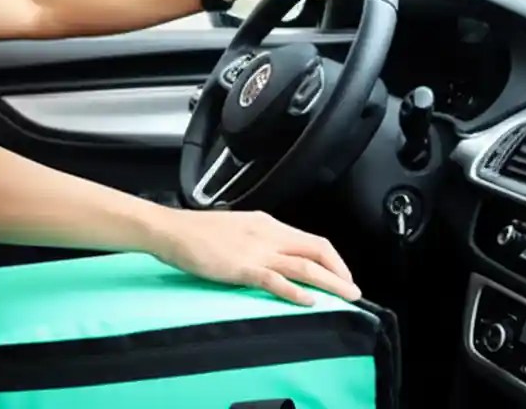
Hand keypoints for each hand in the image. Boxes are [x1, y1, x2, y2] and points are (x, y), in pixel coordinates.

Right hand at [146, 208, 361, 305]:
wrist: (171, 230)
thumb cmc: (196, 232)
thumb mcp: (236, 229)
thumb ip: (257, 240)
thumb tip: (273, 257)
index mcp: (267, 224)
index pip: (311, 240)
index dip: (332, 259)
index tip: (340, 274)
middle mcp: (268, 234)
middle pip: (317, 250)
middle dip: (340, 271)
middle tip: (353, 290)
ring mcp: (256, 250)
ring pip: (305, 266)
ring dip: (331, 282)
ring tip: (347, 297)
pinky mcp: (242, 267)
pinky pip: (276, 280)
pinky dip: (296, 291)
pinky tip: (310, 301)